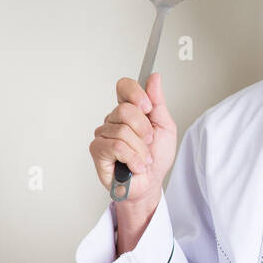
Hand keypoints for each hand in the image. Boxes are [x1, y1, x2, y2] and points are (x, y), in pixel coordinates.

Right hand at [89, 72, 177, 206]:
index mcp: (130, 111)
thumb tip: (154, 78)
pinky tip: (134, 165)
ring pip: (123, 131)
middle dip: (144, 129)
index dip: (136, 93)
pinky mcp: (97, 150)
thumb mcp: (165, 127)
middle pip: (125, 109)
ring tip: (142, 158)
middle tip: (149, 142)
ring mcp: (103, 134)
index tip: (148, 107)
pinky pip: (116, 146)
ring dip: (140, 149)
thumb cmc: (156, 158)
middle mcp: (114, 119)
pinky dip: (132, 158)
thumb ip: (158, 102)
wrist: (150, 184)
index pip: (124, 87)